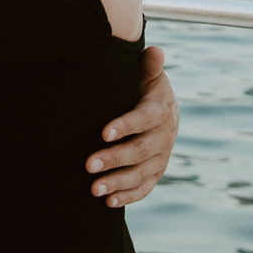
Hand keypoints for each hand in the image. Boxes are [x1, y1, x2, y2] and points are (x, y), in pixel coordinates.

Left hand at [86, 45, 177, 207]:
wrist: (161, 110)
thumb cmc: (144, 88)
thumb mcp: (146, 75)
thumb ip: (148, 66)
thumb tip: (154, 51)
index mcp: (161, 110)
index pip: (145, 119)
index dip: (126, 126)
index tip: (103, 132)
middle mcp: (164, 136)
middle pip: (141, 150)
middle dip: (115, 159)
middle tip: (88, 165)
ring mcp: (161, 157)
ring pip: (141, 173)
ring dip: (118, 182)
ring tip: (93, 189)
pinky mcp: (155, 172)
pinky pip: (144, 187)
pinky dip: (128, 196)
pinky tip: (107, 202)